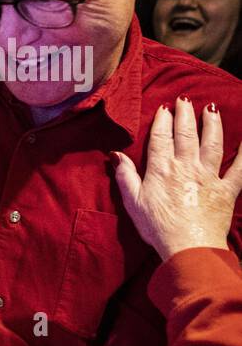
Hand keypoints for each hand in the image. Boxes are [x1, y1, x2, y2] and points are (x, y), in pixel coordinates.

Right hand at [113, 98, 241, 260]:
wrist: (188, 246)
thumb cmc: (157, 227)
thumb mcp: (133, 202)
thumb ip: (125, 176)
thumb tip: (116, 155)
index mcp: (162, 170)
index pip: (161, 138)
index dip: (162, 121)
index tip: (164, 108)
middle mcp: (186, 167)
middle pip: (187, 134)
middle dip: (186, 114)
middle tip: (185, 99)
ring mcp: (209, 176)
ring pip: (212, 143)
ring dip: (212, 124)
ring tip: (211, 109)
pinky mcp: (226, 189)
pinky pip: (238, 168)